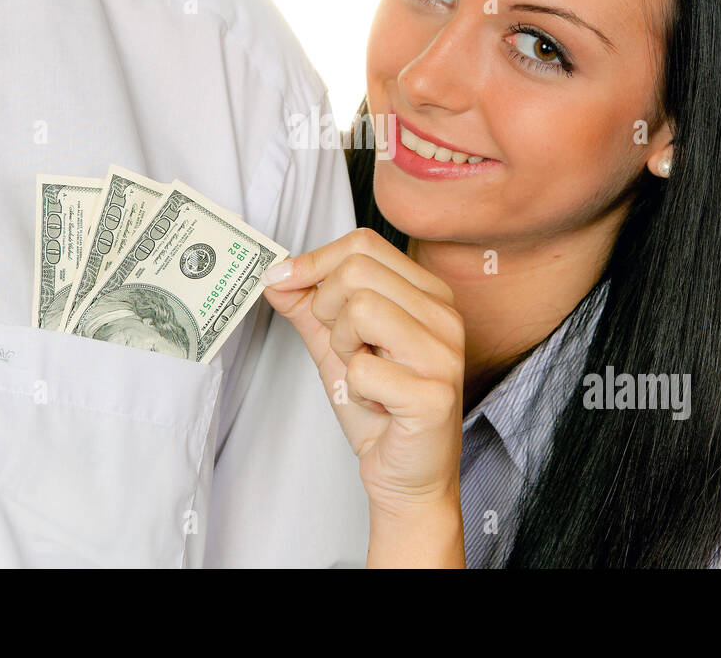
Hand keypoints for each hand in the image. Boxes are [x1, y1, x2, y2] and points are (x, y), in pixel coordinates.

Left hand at [262, 228, 466, 564]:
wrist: (408, 476)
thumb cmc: (381, 410)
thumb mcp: (337, 346)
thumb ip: (308, 306)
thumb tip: (275, 274)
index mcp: (429, 294)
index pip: (364, 244)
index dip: (314, 260)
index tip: (286, 282)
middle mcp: (445, 316)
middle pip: (357, 270)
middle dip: (326, 310)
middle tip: (342, 348)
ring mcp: (443, 354)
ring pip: (360, 309)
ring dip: (342, 347)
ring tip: (361, 374)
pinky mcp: (434, 395)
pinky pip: (363, 368)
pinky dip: (354, 389)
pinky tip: (377, 404)